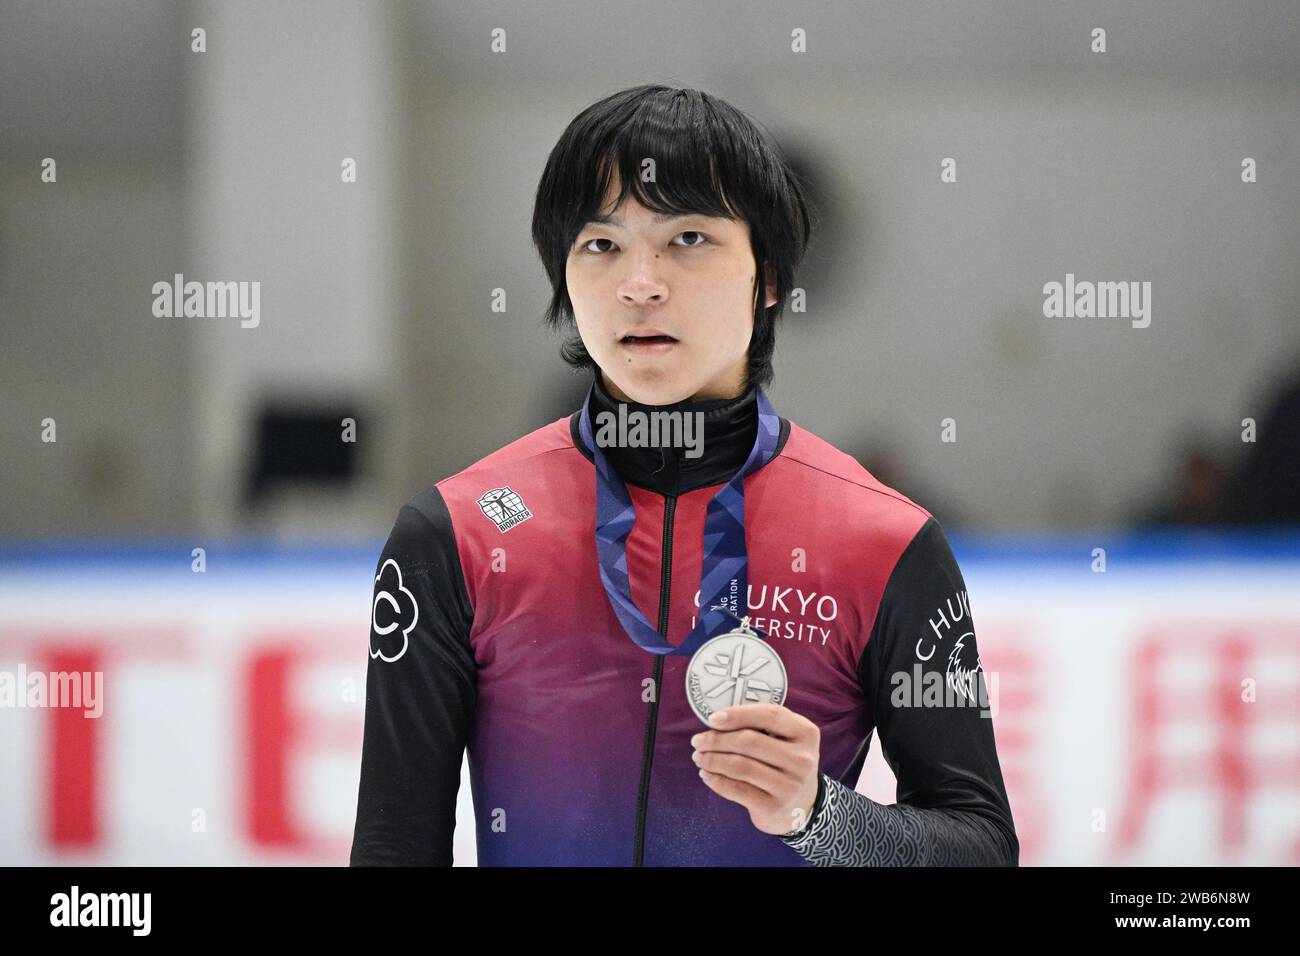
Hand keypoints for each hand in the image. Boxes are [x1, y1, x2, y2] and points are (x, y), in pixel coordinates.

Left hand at [691, 702, 820, 836]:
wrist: (801, 807)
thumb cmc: (784, 764)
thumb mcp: (786, 740)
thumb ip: (760, 726)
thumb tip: (716, 721)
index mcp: (805, 733)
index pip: (769, 715)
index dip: (738, 714)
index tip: (712, 718)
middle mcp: (802, 759)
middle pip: (750, 741)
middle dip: (717, 740)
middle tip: (698, 741)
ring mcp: (789, 785)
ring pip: (740, 766)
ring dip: (712, 760)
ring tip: (699, 757)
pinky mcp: (774, 806)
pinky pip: (736, 789)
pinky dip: (716, 780)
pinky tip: (706, 774)